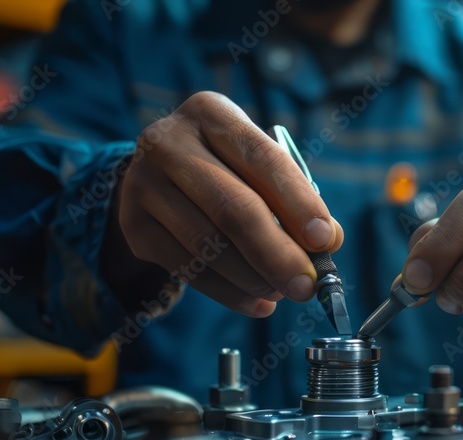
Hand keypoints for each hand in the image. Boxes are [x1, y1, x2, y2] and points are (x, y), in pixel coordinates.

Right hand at [107, 92, 343, 316]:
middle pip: (232, 208)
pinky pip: (188, 270)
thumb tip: (328, 241)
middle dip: (277, 253)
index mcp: (210, 113)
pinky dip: (230, 293)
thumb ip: (294, 199)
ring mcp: (143, 184)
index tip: (325, 239)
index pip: (262, 159)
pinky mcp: (134, 227)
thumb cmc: (228, 169)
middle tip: (307, 285)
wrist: (160, 177)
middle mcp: (168, 142)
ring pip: (208, 245)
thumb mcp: (258, 167)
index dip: (297, 202)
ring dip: (254, 278)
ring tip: (283, 293)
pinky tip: (257, 303)